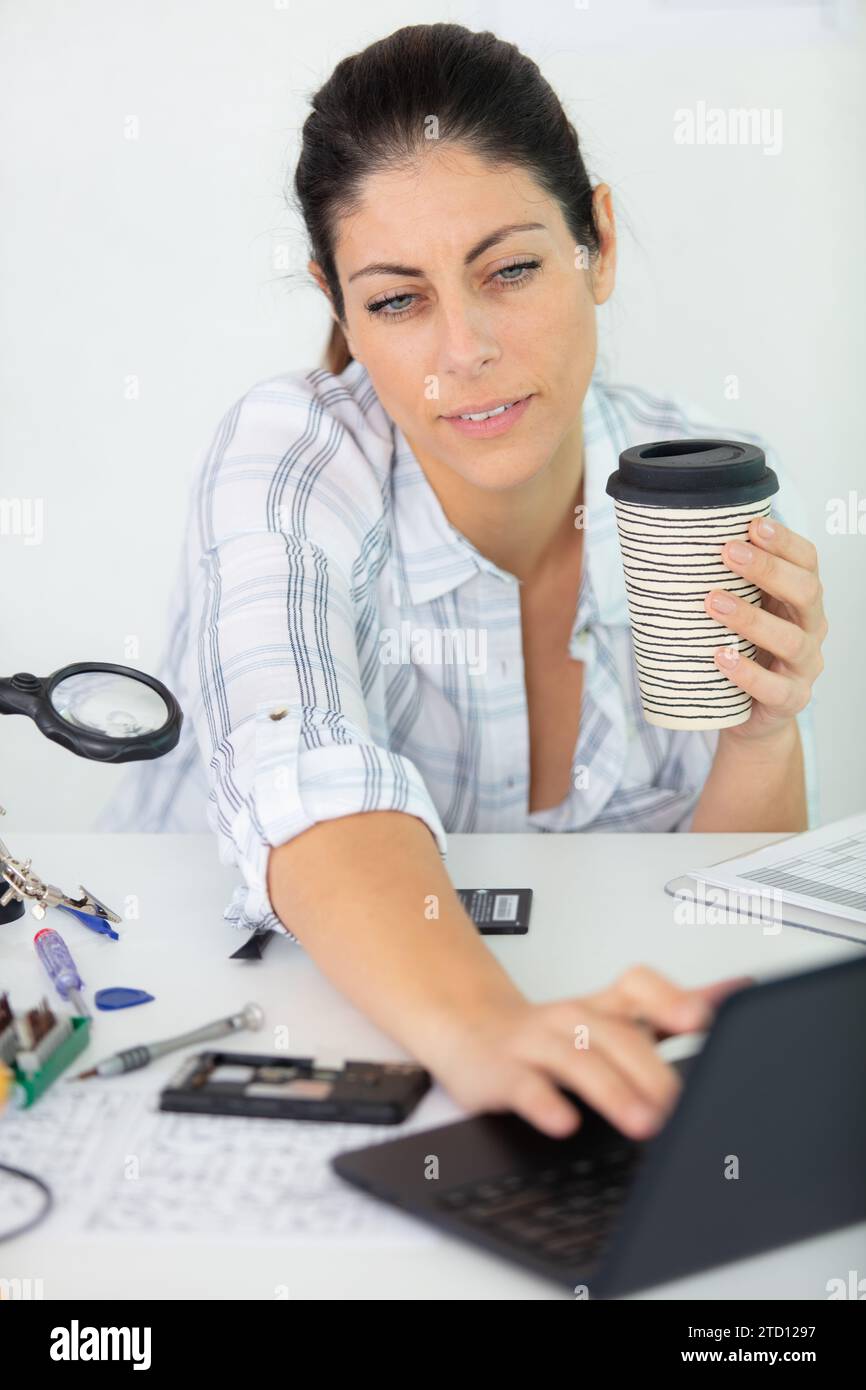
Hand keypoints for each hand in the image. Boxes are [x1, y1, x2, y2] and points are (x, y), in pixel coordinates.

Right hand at [425, 965, 752, 1138]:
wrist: (469, 1030)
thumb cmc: (549, 1034)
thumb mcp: (611, 1016)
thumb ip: (671, 1006)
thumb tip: (739, 990)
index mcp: (602, 1007)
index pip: (636, 986)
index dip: (668, 998)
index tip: (701, 1018)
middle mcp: (571, 1020)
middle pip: (616, 1034)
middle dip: (652, 1070)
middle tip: (683, 1103)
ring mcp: (535, 1045)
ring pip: (577, 1061)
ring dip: (613, 1091)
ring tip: (643, 1121)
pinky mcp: (501, 1074)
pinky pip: (524, 1087)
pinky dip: (545, 1104)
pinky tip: (564, 1121)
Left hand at [704, 516, 827, 742]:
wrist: (750, 715)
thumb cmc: (741, 650)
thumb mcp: (739, 612)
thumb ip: (724, 583)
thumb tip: (671, 546)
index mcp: (801, 599)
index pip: (807, 562)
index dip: (785, 541)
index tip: (751, 525)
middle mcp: (811, 627)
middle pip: (806, 592)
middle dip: (768, 569)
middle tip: (728, 552)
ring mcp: (804, 666)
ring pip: (791, 639)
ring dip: (752, 618)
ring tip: (714, 603)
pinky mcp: (790, 700)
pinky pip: (775, 688)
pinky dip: (748, 673)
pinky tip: (721, 657)